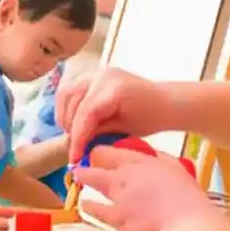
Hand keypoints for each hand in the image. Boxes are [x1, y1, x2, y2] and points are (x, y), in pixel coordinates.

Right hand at [55, 69, 175, 163]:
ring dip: (65, 115)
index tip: (74, 157)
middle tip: (73, 148)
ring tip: (71, 134)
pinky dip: (67, 105)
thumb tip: (76, 144)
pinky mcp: (93, 74)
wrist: (164, 101)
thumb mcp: (125, 130)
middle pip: (73, 102)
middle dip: (70, 128)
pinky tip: (71, 121)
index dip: (77, 138)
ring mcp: (96, 72)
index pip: (86, 114)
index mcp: (114, 90)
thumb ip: (98, 133)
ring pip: (66, 93)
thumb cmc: (151, 118)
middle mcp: (102, 76)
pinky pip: (71, 89)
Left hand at [72, 146, 214, 230]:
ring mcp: (118, 196)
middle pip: (99, 160)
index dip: (104, 151)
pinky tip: (85, 205)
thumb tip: (154, 156)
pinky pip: (97, 209)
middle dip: (89, 160)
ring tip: (78, 177)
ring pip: (93, 181)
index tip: (100, 154)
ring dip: (84, 178)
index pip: (115, 150)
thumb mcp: (176, 169)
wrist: (183, 222)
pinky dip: (89, 206)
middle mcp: (126, 175)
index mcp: (142, 162)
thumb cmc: (186, 197)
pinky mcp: (117, 218)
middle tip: (83, 162)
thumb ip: (161, 160)